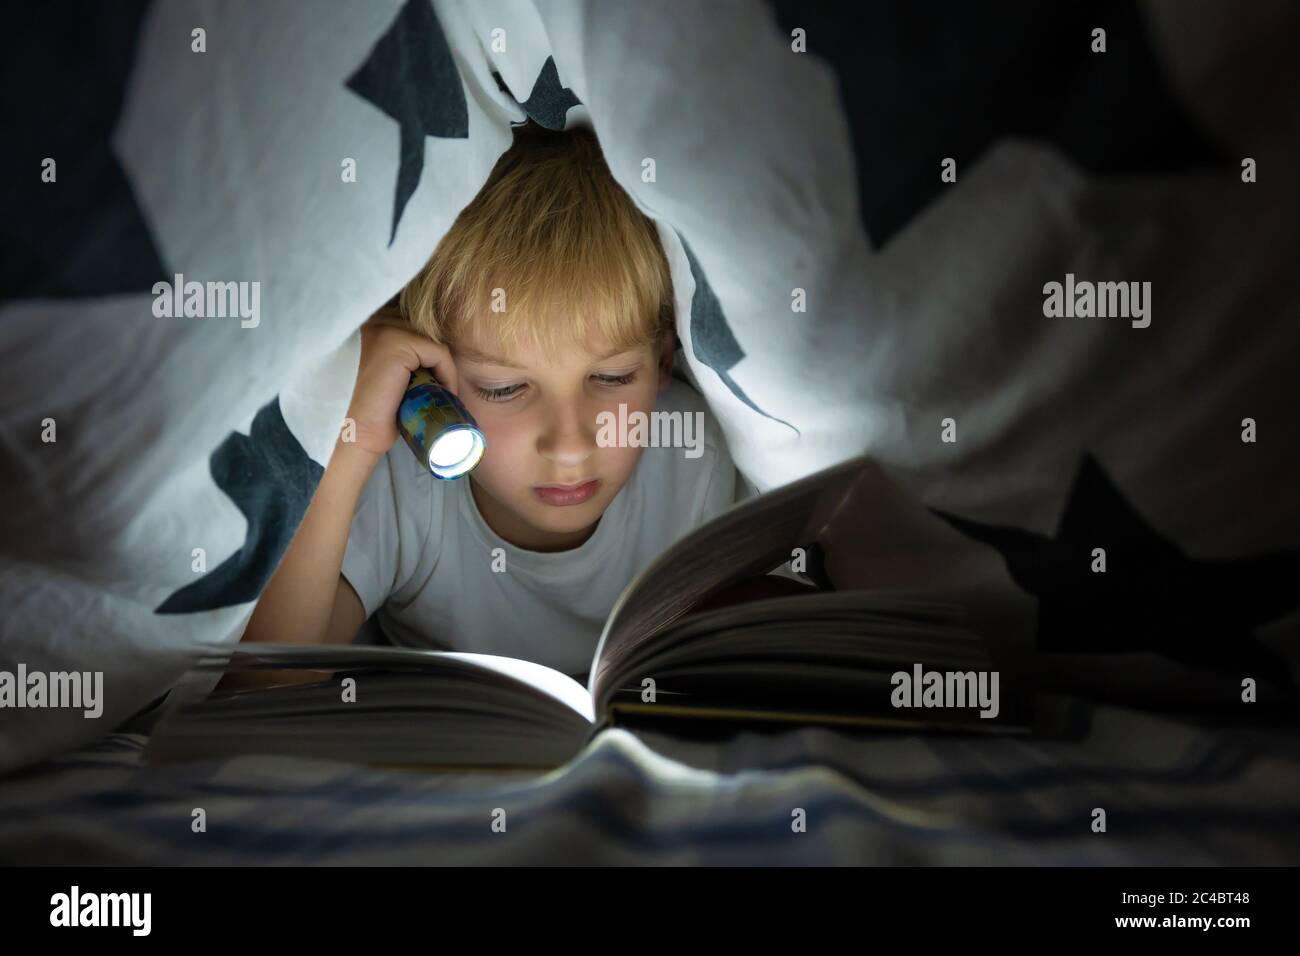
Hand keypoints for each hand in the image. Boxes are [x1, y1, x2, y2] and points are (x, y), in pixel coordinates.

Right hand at [344, 307, 459, 457]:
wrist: (357, 433)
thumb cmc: (377, 411)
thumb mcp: (393, 375)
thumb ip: (407, 358)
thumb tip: (437, 355)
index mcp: (371, 325)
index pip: (417, 330)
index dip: (430, 356)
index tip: (435, 383)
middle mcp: (375, 322)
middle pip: (428, 334)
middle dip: (439, 362)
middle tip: (441, 391)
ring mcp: (384, 330)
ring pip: (435, 343)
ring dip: (444, 370)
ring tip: (441, 394)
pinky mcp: (396, 344)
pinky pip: (439, 353)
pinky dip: (448, 374)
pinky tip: (443, 393)